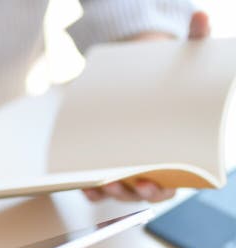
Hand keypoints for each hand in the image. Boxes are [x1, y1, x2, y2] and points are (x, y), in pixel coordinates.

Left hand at [83, 11, 210, 203]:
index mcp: (178, 157)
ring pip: (118, 190)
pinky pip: (99, 183)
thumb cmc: (172, 77)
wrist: (149, 76)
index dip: (158, 190)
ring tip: (97, 184)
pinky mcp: (109, 159)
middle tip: (118, 182)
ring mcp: (130, 166)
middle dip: (128, 193)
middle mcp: (153, 166)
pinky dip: (91, 190)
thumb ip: (195, 41)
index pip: (170, 185)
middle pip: (141, 192)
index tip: (148, 181)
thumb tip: (201, 17)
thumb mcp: (185, 61)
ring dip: (106, 193)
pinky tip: (84, 188)